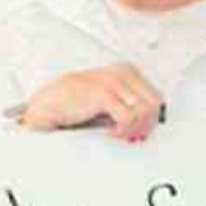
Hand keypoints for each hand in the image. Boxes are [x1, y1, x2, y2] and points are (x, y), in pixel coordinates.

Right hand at [20, 63, 162, 141]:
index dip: (153, 116)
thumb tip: (148, 120)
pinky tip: (113, 131)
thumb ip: (128, 101)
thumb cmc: (76, 101)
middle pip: (154, 102)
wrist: (50, 103)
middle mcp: (121, 73)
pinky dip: (123, 129)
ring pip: (144, 110)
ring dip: (136, 127)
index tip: (144, 129)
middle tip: (135, 134)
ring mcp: (112, 82)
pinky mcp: (103, 94)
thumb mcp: (108, 96)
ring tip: (123, 133)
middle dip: (147, 123)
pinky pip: (128, 117)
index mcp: (125, 70)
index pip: (155, 94)